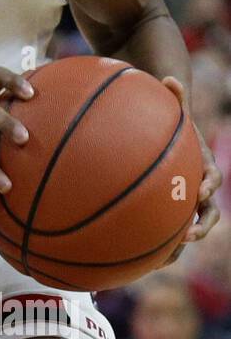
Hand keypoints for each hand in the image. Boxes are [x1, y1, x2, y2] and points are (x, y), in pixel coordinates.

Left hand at [161, 77, 219, 257]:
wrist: (170, 134)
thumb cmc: (170, 120)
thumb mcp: (172, 108)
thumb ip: (173, 95)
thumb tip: (169, 77)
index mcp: (201, 165)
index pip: (212, 180)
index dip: (208, 188)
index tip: (200, 194)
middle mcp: (197, 187)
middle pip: (206, 213)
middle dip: (200, 227)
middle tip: (186, 236)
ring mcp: (183, 200)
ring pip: (185, 227)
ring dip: (176, 244)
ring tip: (157, 261)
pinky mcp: (167, 208)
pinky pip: (161, 229)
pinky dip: (151, 243)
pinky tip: (127, 255)